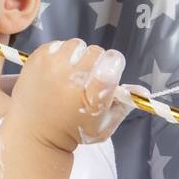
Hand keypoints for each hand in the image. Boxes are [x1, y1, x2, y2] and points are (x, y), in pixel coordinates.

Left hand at [6, 38, 135, 152]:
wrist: (34, 134)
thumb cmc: (73, 131)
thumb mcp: (104, 125)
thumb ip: (124, 105)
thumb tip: (144, 91)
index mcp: (92, 93)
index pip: (113, 60)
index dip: (113, 65)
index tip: (107, 74)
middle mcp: (73, 77)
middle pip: (96, 51)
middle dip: (96, 63)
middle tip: (86, 79)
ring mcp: (52, 66)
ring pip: (77, 45)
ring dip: (77, 56)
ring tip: (69, 73)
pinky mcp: (36, 59)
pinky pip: (57, 44)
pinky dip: (59, 54)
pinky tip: (56, 71)